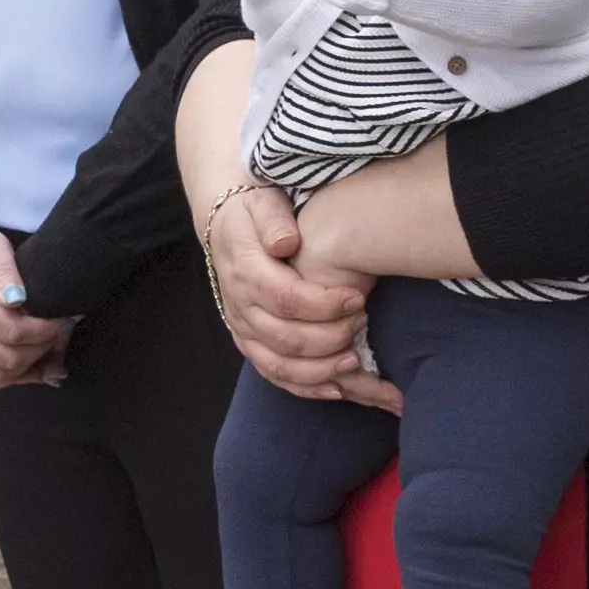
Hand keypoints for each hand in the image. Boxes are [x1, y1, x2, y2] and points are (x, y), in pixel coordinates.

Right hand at [0, 224, 71, 387]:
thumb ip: (5, 271)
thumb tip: (20, 299)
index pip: (15, 332)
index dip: (45, 331)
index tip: (63, 320)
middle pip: (9, 359)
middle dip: (42, 350)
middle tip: (59, 335)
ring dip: (27, 368)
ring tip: (47, 350)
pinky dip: (5, 378)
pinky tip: (25, 367)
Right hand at [206, 187, 386, 402]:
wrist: (225, 230)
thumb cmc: (254, 214)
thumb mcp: (262, 201)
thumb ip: (274, 218)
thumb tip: (287, 242)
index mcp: (245, 272)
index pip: (286, 298)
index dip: (325, 305)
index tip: (357, 297)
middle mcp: (240, 307)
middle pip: (286, 338)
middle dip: (330, 337)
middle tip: (363, 321)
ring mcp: (243, 331)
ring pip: (281, 365)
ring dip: (321, 370)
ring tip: (355, 360)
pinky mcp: (250, 345)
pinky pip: (276, 376)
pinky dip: (307, 387)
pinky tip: (338, 387)